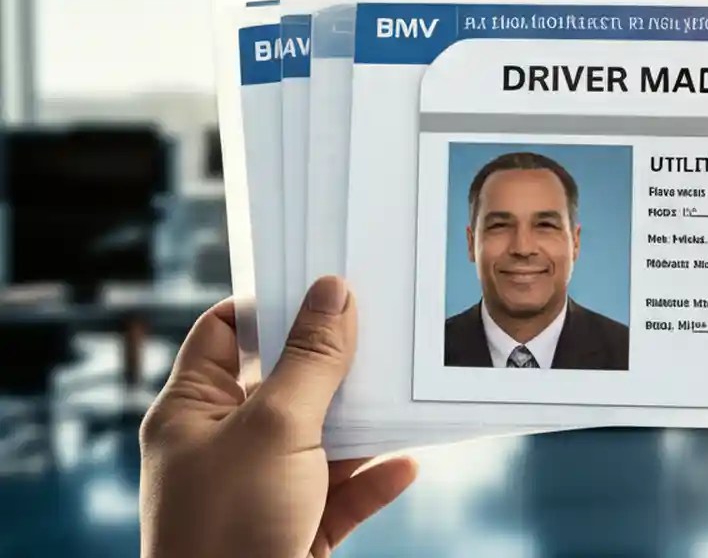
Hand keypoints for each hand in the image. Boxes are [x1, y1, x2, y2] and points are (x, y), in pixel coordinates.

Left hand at [139, 276, 417, 557]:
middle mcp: (221, 447)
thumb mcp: (276, 426)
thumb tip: (333, 292)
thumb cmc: (228, 528)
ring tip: (405, 393)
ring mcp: (258, 491)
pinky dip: (374, 479)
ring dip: (362, 423)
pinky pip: (340, 494)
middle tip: (381, 328)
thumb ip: (311, 359)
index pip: (222, 333)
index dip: (270, 306)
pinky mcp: (294, 531)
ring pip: (319, 439)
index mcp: (190, 413)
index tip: (323, 286)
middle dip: (333, 364)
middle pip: (282, 384)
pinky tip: (406, 463)